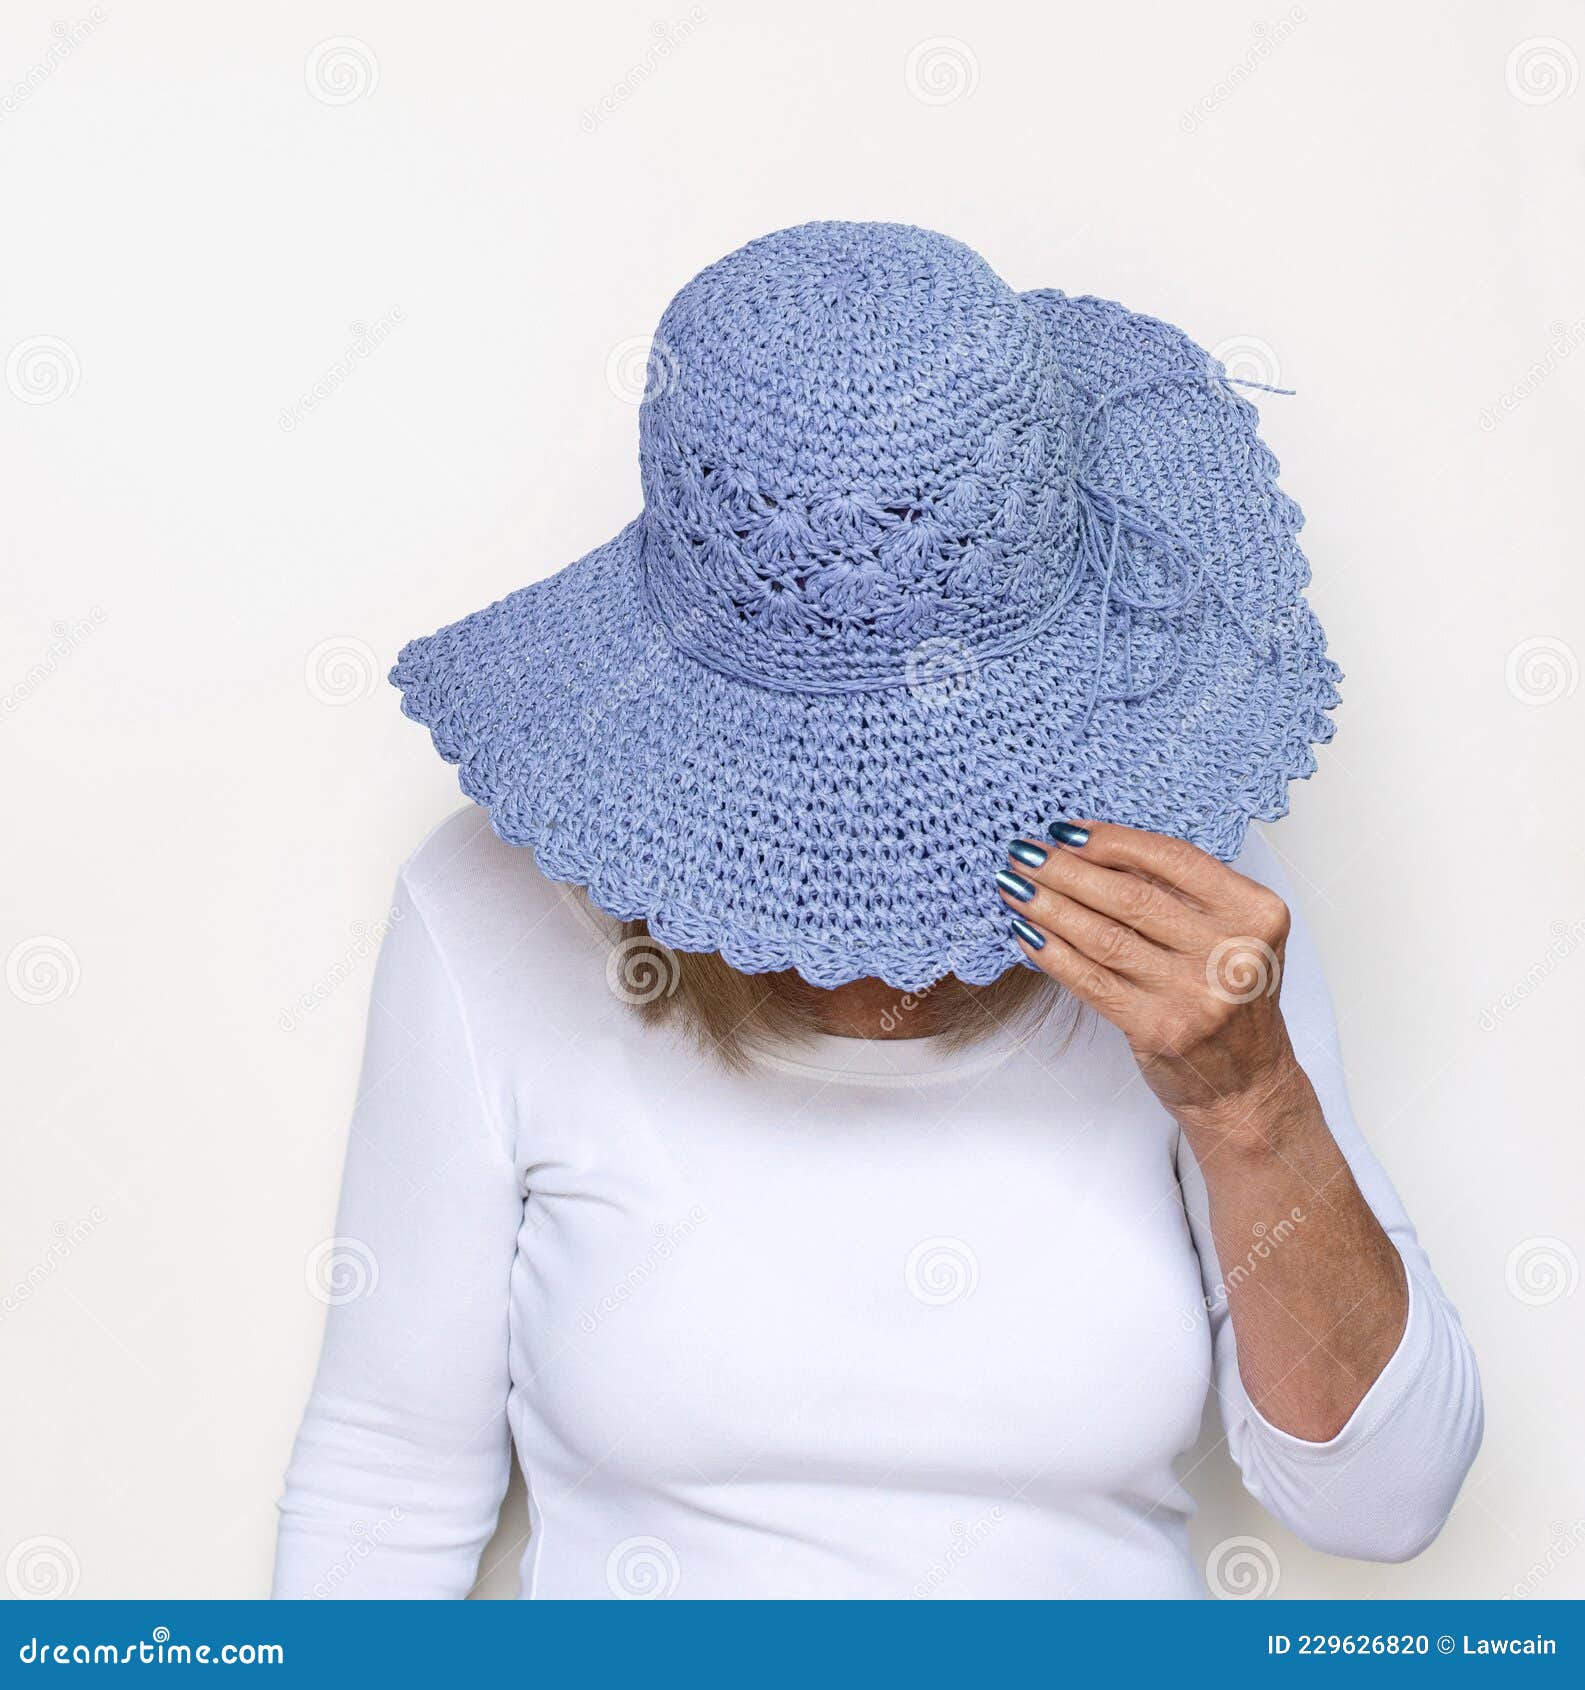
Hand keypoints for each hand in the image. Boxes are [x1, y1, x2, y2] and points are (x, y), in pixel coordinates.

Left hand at [998, 820, 1302, 1137]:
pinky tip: (1026, 933)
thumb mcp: (1226, 934)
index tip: (1065, 831)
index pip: (1172, 858)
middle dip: (1066, 870)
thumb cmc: (1227, 997)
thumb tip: (1087, 847)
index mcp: (1255, 912)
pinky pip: (1091, 980)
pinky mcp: (1160, 1029)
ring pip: (1103, 937)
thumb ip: (1174, 892)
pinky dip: (1052, 953)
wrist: (1246, 1083)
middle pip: (1130, 896)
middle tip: (1024, 854)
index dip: (1111, 841)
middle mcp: (1232, 952)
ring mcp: (1196, 995)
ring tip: (1014, 887)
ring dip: (1048, 907)